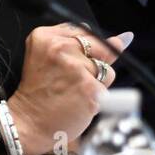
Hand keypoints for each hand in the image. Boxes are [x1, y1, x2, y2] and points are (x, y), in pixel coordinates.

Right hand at [8, 23, 128, 154]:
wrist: (29, 123)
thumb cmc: (39, 92)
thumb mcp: (50, 57)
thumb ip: (83, 43)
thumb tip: (125, 38)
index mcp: (46, 36)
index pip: (85, 32)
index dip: (84, 51)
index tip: (71, 64)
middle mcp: (60, 48)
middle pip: (100, 47)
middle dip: (92, 64)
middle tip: (70, 80)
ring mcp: (76, 68)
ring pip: (107, 69)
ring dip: (96, 82)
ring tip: (73, 92)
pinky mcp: (89, 88)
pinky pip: (106, 89)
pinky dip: (97, 98)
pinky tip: (79, 102)